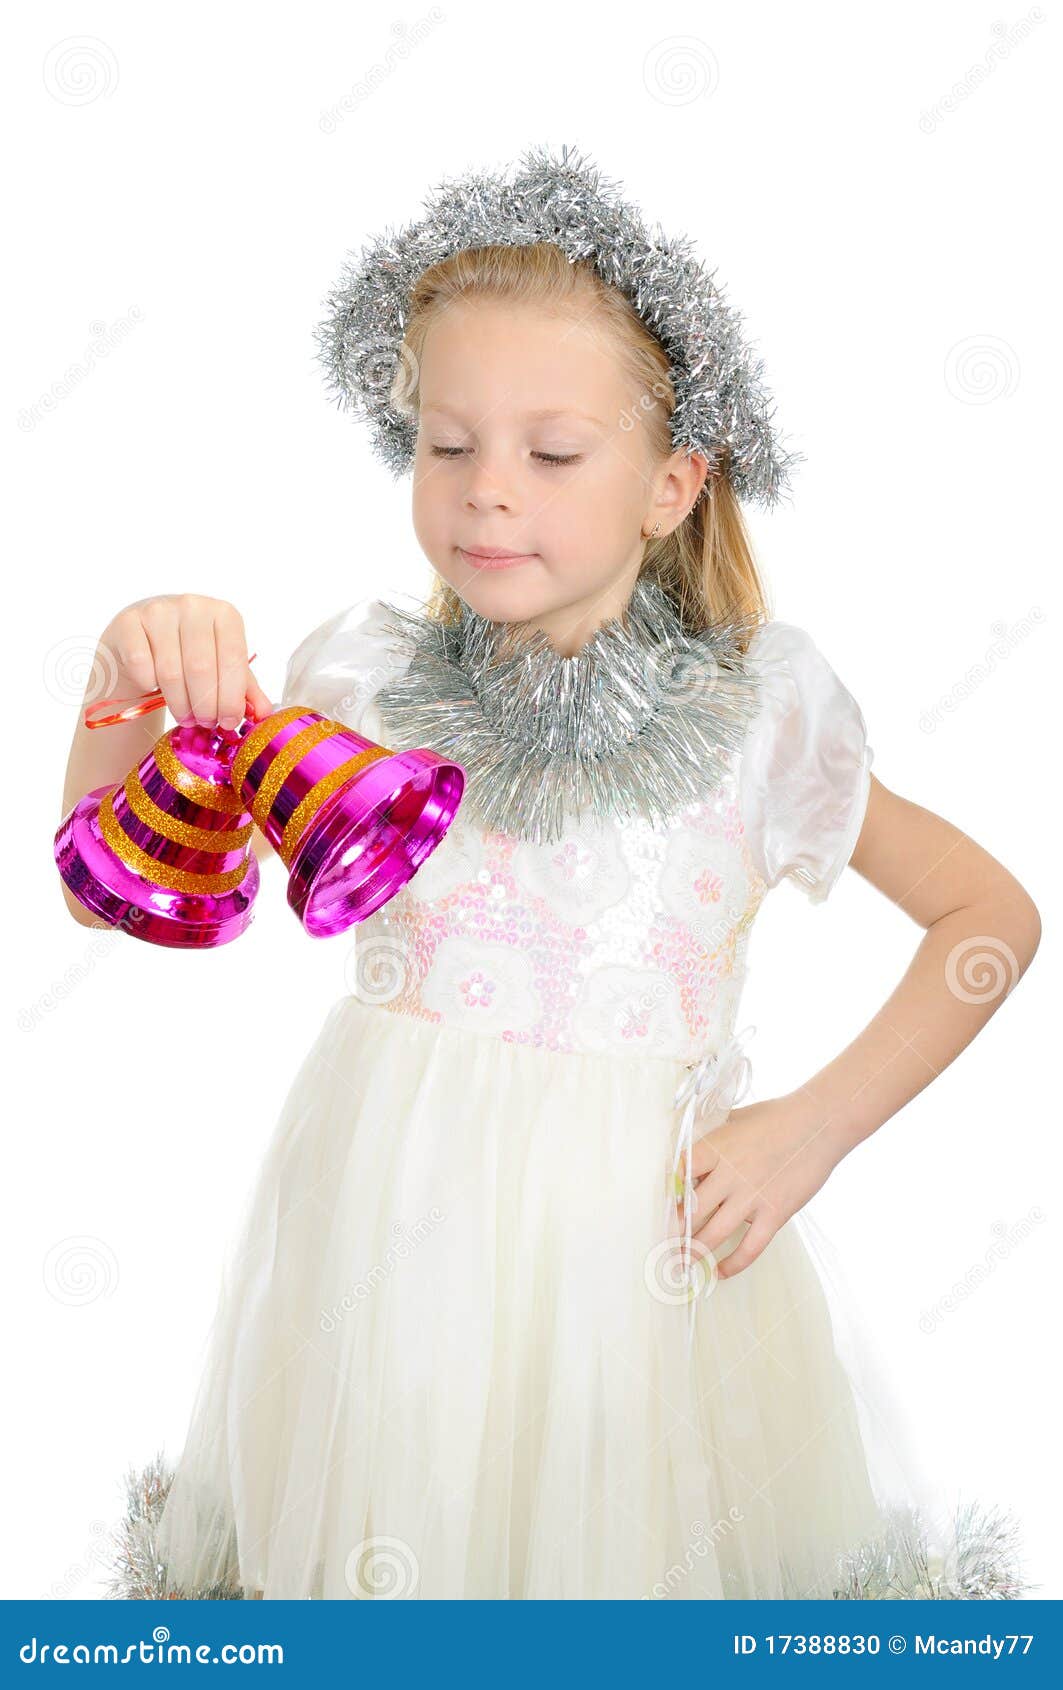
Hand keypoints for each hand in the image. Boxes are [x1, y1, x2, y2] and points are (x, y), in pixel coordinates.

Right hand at [101, 593, 273, 728]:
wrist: (141, 638)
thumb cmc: (189, 653)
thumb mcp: (221, 667)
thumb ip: (245, 689)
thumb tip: (265, 714)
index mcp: (224, 614)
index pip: (233, 660)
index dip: (232, 698)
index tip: (229, 723)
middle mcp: (193, 605)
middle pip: (201, 669)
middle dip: (206, 706)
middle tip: (205, 724)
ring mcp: (158, 610)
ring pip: (170, 672)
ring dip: (179, 704)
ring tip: (185, 716)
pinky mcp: (128, 622)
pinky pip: (141, 666)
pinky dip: (149, 686)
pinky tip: (154, 688)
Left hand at [679, 1093, 839, 1280]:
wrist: (818, 1124)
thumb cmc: (775, 1117)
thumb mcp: (734, 1118)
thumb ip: (710, 1136)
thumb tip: (686, 1148)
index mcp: (716, 1148)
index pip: (678, 1176)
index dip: (666, 1197)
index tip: (658, 1211)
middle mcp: (729, 1174)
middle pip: (692, 1212)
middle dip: (674, 1233)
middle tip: (664, 1247)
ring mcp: (752, 1196)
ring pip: (714, 1234)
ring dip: (694, 1252)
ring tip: (683, 1263)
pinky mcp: (775, 1213)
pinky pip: (750, 1247)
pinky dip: (733, 1264)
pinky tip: (721, 1272)